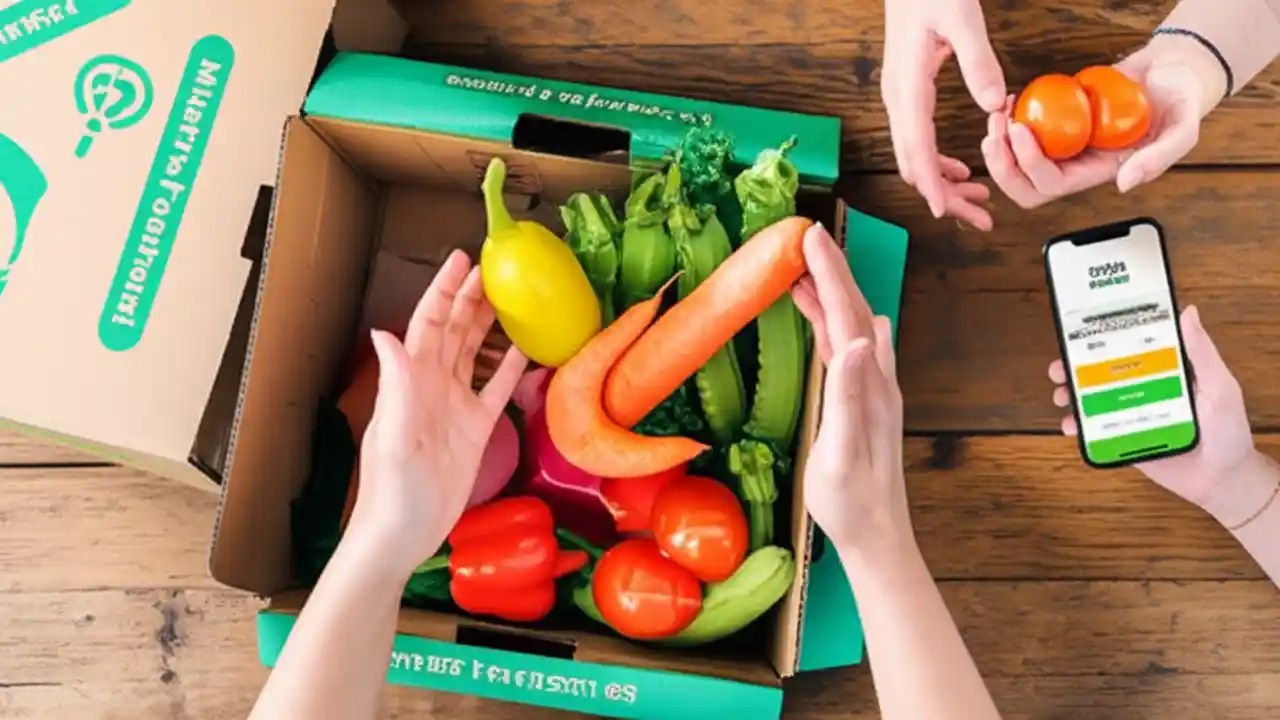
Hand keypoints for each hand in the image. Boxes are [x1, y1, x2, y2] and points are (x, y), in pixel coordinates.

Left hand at [345, 250, 527, 580]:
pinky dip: (510, 365)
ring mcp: (455, 405)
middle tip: (498, 267)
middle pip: (455, 329)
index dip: (445, 290)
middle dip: (472, 295)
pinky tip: (527, 346)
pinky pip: (496, 387)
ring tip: (513, 295)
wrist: (403, 534)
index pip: (430, 323)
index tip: (463, 259)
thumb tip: (385, 333)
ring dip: (490, 322)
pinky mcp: (476, 428)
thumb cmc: (391, 490)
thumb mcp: (392, 435)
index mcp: (412, 380)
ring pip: (475, 352)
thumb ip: (396, 384)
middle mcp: (433, 385)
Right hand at [792, 224, 909, 557]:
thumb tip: (858, 338)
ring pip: (850, 327)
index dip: (829, 274)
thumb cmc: (853, 502)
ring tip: (803, 268)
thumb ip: (848, 395)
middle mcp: (876, 381)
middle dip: (830, 271)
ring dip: (829, 294)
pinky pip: (847, 348)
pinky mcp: (865, 403)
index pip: (847, 315)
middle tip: (806, 237)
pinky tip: (828, 318)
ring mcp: (873, 391)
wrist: (878, 537)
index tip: (811, 238)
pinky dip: (831, 323)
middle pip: (853, 311)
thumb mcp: (841, 452)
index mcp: (869, 386)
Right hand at [883, 0, 1003, 229]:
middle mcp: (898, 99)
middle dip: (943, 194)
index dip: (930, 182)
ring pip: (914, 157)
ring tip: (976, 200)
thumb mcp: (960, 16)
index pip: (916, 146)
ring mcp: (900, 99)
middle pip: (913, 163)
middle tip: (979, 216)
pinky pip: (918, 142)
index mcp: (908, 86)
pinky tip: (962, 170)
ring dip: (943, 183)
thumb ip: (977, 60)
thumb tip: (990, 105)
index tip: (943, 210)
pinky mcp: (907, 95)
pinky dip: (938, 163)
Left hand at [984, 36, 1226, 207]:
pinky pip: (1023, 129)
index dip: (1028, 164)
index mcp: (1096, 172)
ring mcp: (1063, 142)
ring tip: (998, 115)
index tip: (1021, 130)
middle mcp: (1074, 162)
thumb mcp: (1182, 131)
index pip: (1050, 184)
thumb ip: (1158, 160)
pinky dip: (1010, 117)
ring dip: (999, 142)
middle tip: (995, 132)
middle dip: (1001, 165)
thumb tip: (1123, 184)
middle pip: (1024, 185)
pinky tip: (1012, 99)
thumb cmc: (1180, 101)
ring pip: (1016, 160)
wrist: (1172, 70)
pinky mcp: (1056, 120)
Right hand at [1047, 306, 1259, 521]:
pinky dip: (1077, 426)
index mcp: (1165, 369)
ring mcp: (1131, 414)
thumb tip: (1188, 312)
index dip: (1104, 336)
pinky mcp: (1123, 439)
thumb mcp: (1220, 387)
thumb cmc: (1228, 431)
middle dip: (1075, 367)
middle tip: (1059, 367)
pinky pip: (1094, 430)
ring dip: (1071, 394)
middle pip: (1102, 371)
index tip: (1082, 329)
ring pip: (1093, 399)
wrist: (1221, 480)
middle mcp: (1144, 388)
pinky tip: (1069, 425)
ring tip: (1060, 395)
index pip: (1130, 345)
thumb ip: (1203, 353)